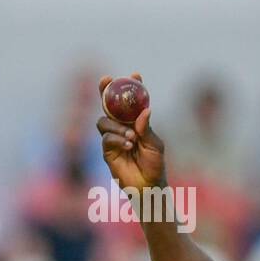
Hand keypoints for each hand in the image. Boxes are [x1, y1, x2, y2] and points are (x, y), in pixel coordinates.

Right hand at [96, 73, 165, 189]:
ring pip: (104, 121)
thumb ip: (146, 128)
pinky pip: (106, 138)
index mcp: (135, 123)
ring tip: (132, 137)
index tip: (135, 75)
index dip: (131, 87)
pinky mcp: (107, 150)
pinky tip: (128, 144)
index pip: (131, 102)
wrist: (148, 185)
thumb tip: (145, 110)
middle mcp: (122, 127)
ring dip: (117, 126)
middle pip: (109, 105)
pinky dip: (116, 139)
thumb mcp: (155, 144)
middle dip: (106, 90)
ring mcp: (112, 137)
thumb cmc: (155, 165)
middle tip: (107, 79)